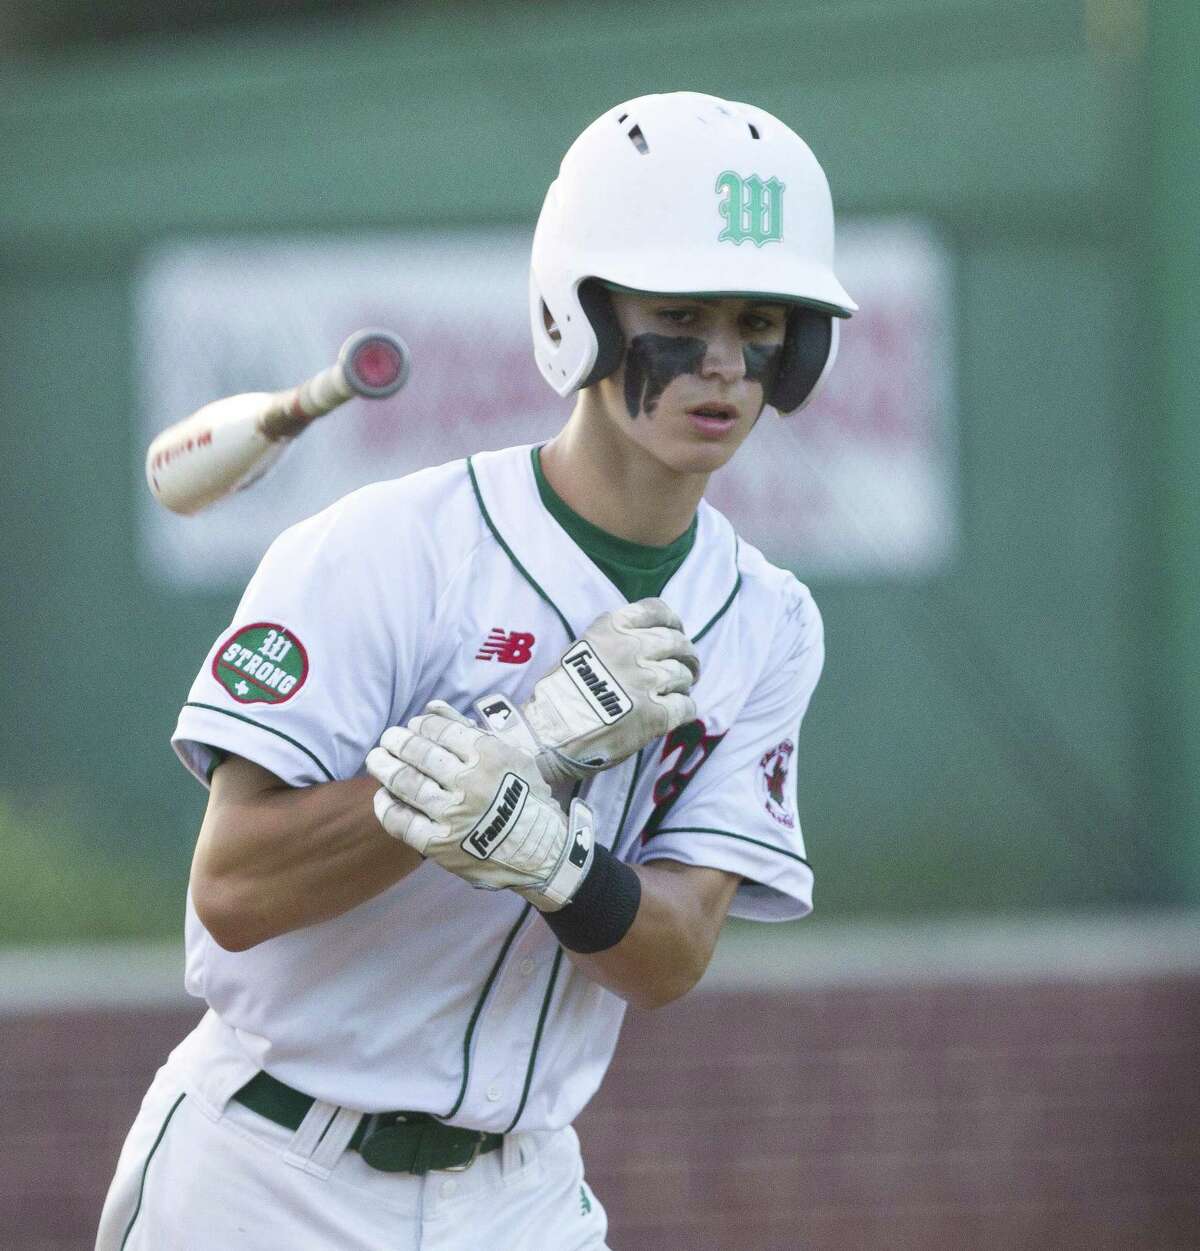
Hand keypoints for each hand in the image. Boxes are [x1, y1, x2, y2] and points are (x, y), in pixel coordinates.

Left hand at [365, 702, 594, 910]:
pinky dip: (387, 806)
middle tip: (389, 738)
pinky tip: (382, 796)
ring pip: (406, 783)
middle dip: (398, 741)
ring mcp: (452, 814)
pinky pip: (402, 821)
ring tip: (376, 758)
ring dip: (384, 767)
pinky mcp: (439, 844)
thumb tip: (432, 706)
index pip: (441, 730)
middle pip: (419, 753)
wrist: (541, 852)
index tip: (414, 725)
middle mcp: (468, 782)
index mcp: (489, 756)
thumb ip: (469, 729)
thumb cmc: (528, 798)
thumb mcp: (511, 755)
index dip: (422, 725)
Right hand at [476, 598, 698, 785]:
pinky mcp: (656, 715)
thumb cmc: (556, 697)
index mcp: (611, 629)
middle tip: (688, 668)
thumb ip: (611, 641)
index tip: (676, 631)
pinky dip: (685, 710)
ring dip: (682, 685)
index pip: (656, 610)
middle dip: (686, 655)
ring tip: (675, 694)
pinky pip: (685, 707)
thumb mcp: (579, 650)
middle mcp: (632, 649)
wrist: (547, 736)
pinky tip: (676, 714)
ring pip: (683, 675)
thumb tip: (642, 643)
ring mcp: (646, 682)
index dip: (672, 622)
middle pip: (677, 643)